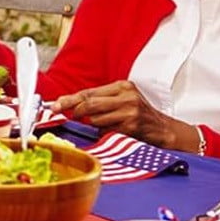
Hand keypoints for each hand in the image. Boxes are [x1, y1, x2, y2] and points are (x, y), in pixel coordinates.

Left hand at [53, 80, 200, 152]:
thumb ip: (99, 100)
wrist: (164, 130)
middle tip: (72, 116)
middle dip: (76, 111)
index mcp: (122, 86)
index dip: (69, 99)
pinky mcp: (132, 127)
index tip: (54, 106)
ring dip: (94, 125)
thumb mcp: (122, 100)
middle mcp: (127, 97)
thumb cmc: (139, 115)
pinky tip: (116, 131)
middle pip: (89, 104)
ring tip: (107, 124)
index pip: (88, 92)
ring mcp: (130, 112)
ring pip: (95, 119)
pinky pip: (106, 132)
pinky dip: (105, 133)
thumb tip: (68, 104)